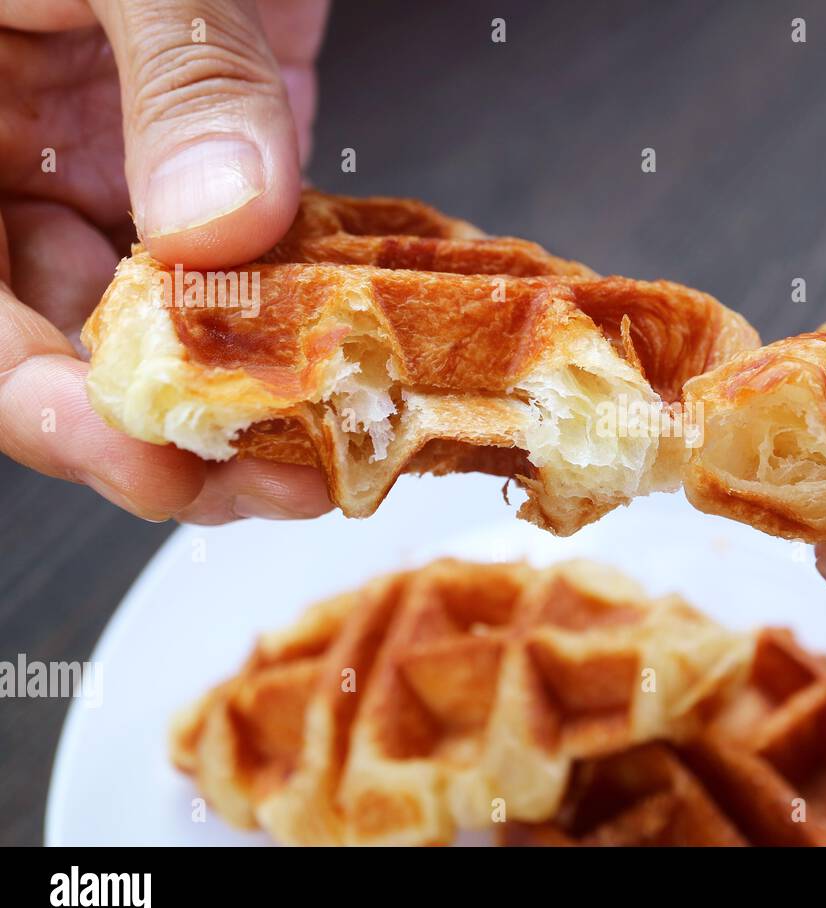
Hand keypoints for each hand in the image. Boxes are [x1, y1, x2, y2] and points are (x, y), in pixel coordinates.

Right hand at [0, 0, 332, 522]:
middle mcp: (16, 164)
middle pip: (74, 345)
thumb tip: (224, 215)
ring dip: (250, 388)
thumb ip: (173, 69)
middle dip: (169, 429)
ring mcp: (113, 162)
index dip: (47, 407)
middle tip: (264, 480)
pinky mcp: (205, 152)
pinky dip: (299, 309)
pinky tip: (352, 353)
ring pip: (170, 320)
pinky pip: (246, 258)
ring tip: (328, 440)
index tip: (140, 453)